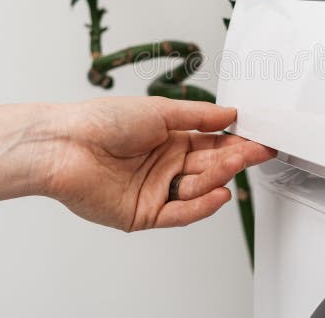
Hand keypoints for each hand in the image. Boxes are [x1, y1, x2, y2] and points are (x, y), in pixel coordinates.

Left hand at [42, 97, 273, 231]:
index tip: (259, 140)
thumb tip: (230, 115)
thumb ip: (199, 116)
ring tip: (234, 164)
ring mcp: (156, 191)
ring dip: (217, 178)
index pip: (211, 145)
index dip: (235, 144)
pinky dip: (201, 206)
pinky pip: (179, 213)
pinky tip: (219, 194)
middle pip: (208, 167)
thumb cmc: (103, 120)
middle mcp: (165, 166)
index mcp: (170, 140)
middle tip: (258, 152)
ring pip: (197, 190)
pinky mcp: (144, 213)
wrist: (65, 144)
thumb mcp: (159, 110)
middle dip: (234, 160)